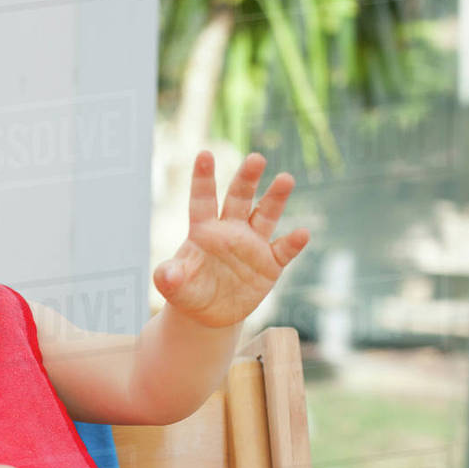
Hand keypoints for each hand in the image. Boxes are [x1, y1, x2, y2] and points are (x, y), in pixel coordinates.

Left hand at [154, 151, 309, 327]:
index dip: (203, 177)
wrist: (208, 313)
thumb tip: (167, 274)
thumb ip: (168, 277)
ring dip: (276, 198)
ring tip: (286, 178)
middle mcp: (230, 230)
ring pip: (266, 215)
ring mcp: (252, 244)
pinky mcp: (270, 264)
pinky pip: (283, 250)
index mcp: (203, 229)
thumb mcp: (174, 287)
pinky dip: (293, 243)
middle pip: (239, 198)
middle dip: (247, 178)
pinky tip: (301, 233)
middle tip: (256, 158)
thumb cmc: (187, 291)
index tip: (205, 153)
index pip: (203, 199)